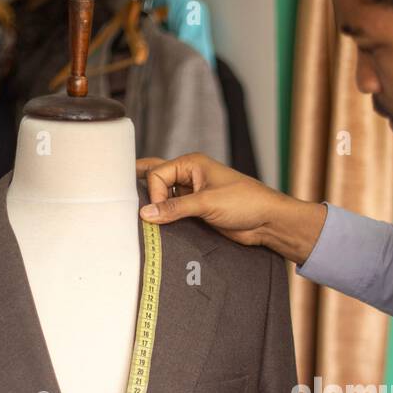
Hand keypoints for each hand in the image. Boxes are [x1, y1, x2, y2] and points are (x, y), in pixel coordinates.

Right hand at [135, 154, 326, 264]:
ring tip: (142, 219)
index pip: (157, 174)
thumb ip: (175, 208)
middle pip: (157, 178)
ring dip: (156, 208)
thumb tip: (145, 214)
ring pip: (164, 198)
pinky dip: (166, 219)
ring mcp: (193, 195)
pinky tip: (158, 227)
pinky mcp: (198, 212)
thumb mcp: (207, 203)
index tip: (158, 211)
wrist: (268, 222)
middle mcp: (190, 176)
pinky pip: (175, 213)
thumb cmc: (245, 202)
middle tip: (124, 199)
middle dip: (143, 188)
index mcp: (192, 164)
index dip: (154, 193)